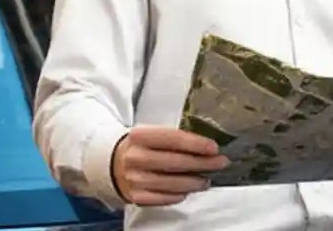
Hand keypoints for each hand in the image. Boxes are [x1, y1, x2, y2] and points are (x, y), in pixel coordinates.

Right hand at [111, 126, 229, 205]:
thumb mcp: (150, 135)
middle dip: (203, 163)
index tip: (214, 148)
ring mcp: (135, 179)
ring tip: (206, 180)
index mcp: (139, 136)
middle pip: (176, 162)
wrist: (112, 163)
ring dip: (194, 182)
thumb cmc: (140, 147)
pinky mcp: (136, 196)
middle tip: (220, 163)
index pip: (173, 139)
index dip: (196, 144)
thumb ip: (173, 139)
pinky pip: (165, 198)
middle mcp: (135, 157)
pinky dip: (179, 194)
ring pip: (173, 183)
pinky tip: (187, 189)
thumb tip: (206, 147)